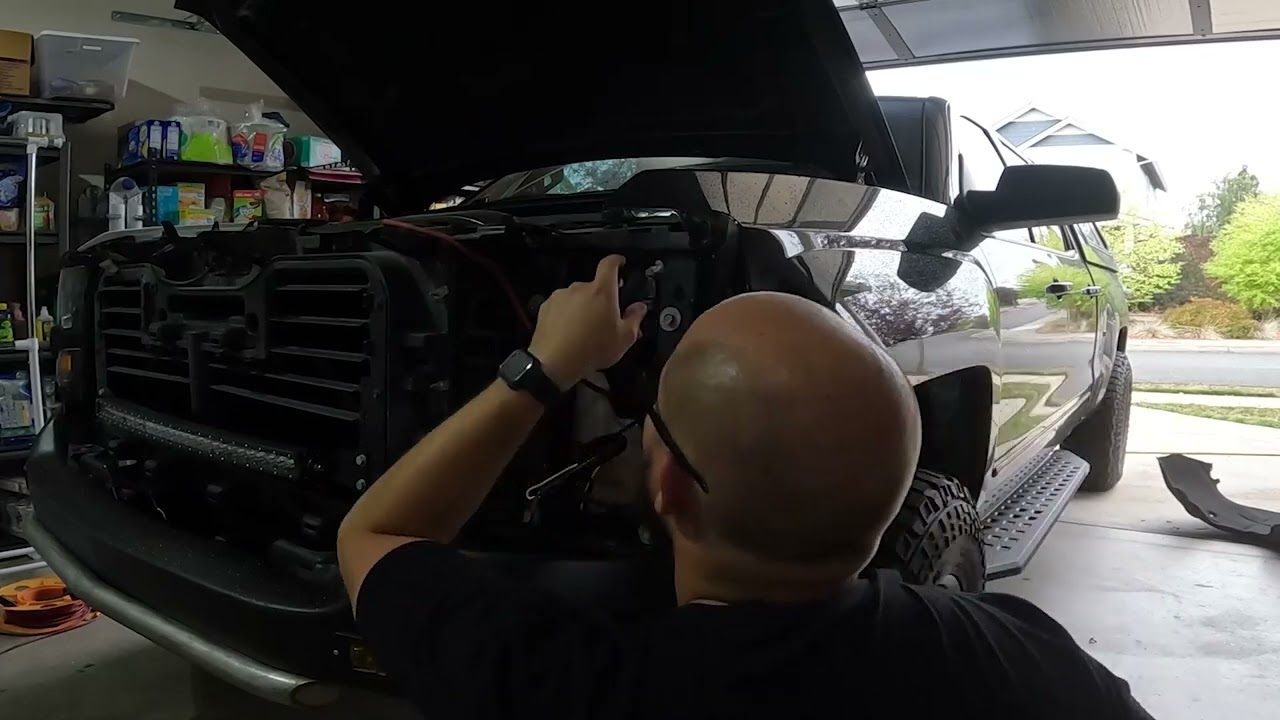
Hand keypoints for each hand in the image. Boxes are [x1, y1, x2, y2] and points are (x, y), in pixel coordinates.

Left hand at [528, 255, 647, 388]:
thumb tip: (639, 308)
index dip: (617, 261)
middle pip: (594, 286)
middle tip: (605, 318)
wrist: (555, 362)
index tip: (620, 263)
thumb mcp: (624, 339)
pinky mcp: (546, 307)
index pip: (610, 264)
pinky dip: (567, 314)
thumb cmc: (592, 349)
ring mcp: (561, 296)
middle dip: (600, 298)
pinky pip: (561, 306)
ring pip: (577, 297)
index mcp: (602, 291)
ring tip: (585, 330)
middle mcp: (580, 288)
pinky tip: (569, 332)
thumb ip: (635, 319)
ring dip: (582, 307)